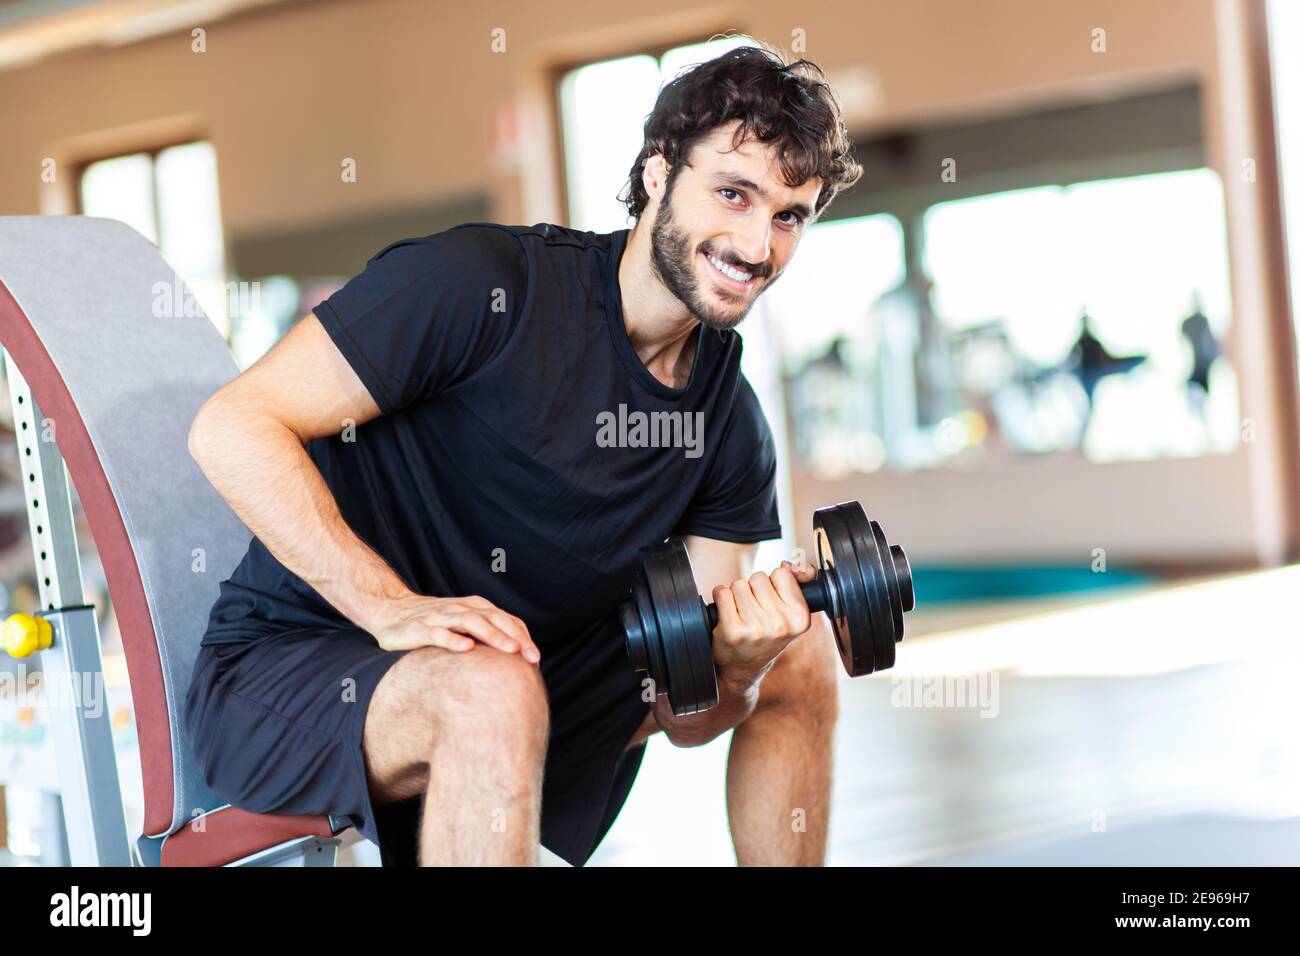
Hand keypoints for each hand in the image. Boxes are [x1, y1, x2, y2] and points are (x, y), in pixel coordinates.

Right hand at [368, 593, 538, 660]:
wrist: (391, 611)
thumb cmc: (436, 624)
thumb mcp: (464, 626)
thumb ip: (487, 637)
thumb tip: (516, 662)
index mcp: (475, 608)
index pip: (505, 620)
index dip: (522, 637)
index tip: (535, 659)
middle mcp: (460, 609)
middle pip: (493, 618)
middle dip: (514, 637)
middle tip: (530, 657)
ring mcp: (440, 616)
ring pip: (470, 621)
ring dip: (492, 634)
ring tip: (509, 650)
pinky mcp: (418, 627)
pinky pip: (437, 632)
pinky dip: (452, 639)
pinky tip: (466, 648)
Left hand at [710, 558, 815, 684]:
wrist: (744, 669)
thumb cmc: (767, 637)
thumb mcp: (791, 614)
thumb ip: (797, 583)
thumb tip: (789, 565)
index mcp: (800, 618)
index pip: (782, 573)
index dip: (773, 584)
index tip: (772, 601)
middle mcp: (780, 624)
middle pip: (758, 577)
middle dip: (754, 589)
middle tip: (755, 611)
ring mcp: (756, 628)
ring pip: (739, 584)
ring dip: (737, 595)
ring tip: (742, 614)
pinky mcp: (732, 631)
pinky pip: (722, 593)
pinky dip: (721, 599)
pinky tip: (727, 614)